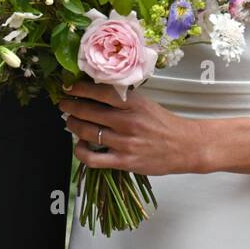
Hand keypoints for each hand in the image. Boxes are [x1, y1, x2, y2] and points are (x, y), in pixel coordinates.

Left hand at [59, 81, 201, 174]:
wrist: (185, 147)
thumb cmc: (164, 124)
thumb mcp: (145, 104)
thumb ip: (122, 100)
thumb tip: (95, 93)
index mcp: (134, 103)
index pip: (100, 91)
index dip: (80, 88)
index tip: (69, 87)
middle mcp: (128, 121)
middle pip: (88, 111)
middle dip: (70, 107)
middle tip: (64, 105)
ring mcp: (125, 142)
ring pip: (87, 132)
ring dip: (73, 125)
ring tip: (70, 122)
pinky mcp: (124, 161)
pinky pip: (93, 158)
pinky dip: (80, 151)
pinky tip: (80, 144)